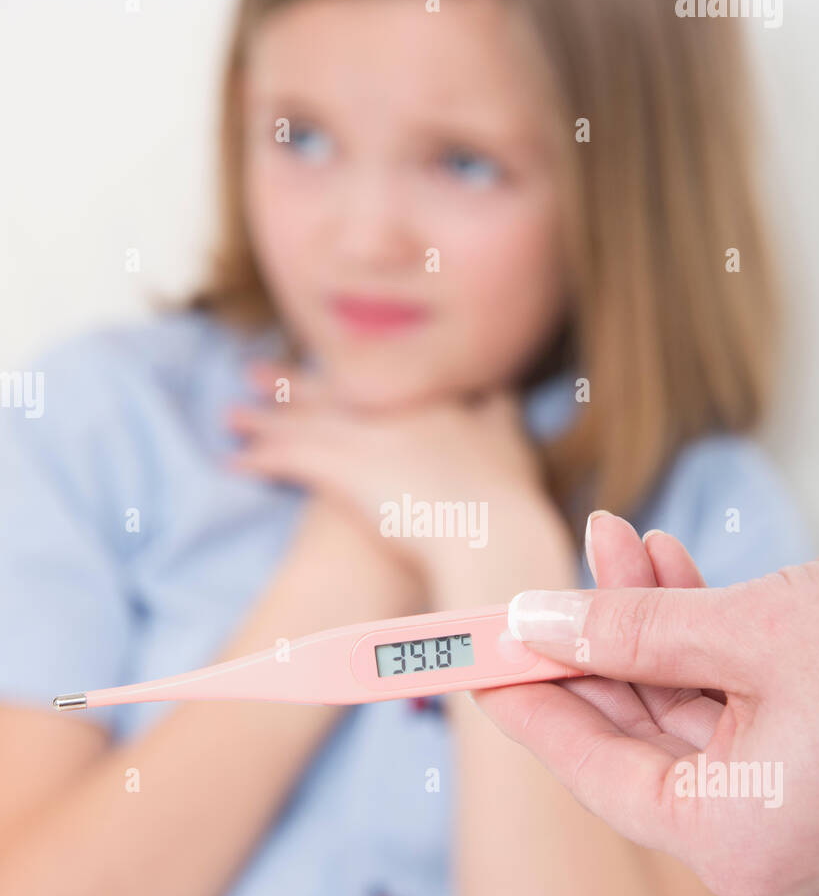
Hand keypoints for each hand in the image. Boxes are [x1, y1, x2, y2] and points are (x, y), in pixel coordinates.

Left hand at [224, 360, 550, 580]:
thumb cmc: (507, 497)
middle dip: (289, 384)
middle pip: (329, 392)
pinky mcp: (344, 471)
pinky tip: (233, 462)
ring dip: (263, 419)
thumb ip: (501, 416)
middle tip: (253, 372)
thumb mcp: (511, 444)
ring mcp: (365, 437)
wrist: (492, 529)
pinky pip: (290, 462)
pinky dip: (260, 460)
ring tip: (230, 414)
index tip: (315, 366)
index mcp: (427, 401)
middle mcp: (389, 410)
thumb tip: (503, 395)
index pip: (374, 380)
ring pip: (302, 422)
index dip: (341, 374)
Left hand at [472, 511, 818, 895]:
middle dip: (592, 642)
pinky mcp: (817, 768)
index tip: (476, 665)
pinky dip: (697, 639)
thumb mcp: (749, 630)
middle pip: (637, 738)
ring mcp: (794, 808)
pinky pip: (732, 705)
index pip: (598, 773)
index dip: (532, 708)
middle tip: (542, 581)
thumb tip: (536, 620)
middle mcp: (762, 843)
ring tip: (615, 541)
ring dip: (645, 624)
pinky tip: (664, 570)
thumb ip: (630, 630)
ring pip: (683, 710)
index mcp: (738, 841)